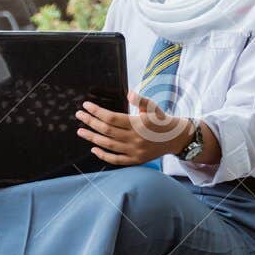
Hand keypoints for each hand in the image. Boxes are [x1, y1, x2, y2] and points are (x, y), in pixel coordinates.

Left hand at [75, 91, 191, 166]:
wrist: (175, 138)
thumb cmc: (161, 120)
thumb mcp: (153, 107)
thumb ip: (141, 100)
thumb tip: (130, 93)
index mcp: (138, 124)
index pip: (112, 118)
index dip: (97, 112)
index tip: (86, 106)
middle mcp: (135, 138)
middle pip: (107, 131)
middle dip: (90, 122)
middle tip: (78, 115)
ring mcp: (135, 151)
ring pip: (109, 145)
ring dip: (92, 138)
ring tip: (80, 131)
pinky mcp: (136, 160)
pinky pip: (116, 160)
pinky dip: (104, 155)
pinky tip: (93, 148)